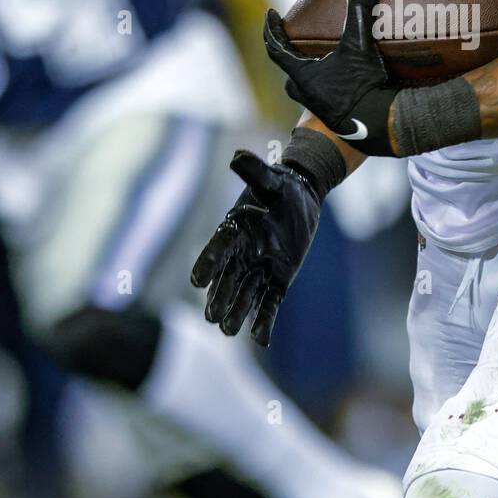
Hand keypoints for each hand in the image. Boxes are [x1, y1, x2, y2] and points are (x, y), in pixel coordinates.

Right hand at [191, 149, 320, 345]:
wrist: (301, 199)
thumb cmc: (281, 187)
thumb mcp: (272, 179)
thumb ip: (255, 172)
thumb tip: (237, 157)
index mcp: (235, 230)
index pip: (219, 248)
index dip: (208, 263)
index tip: (196, 280)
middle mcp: (243, 254)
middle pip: (229, 279)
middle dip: (221, 297)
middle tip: (213, 317)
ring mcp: (259, 269)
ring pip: (245, 294)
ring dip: (237, 312)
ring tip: (228, 330)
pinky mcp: (278, 280)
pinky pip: (269, 303)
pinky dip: (264, 321)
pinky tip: (260, 340)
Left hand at [263, 0, 398, 155]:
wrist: (376, 125)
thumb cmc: (361, 86)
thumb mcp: (360, 44)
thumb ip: (360, 7)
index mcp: (299, 73)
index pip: (274, 46)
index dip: (271, 27)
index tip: (271, 14)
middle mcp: (301, 90)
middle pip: (287, 66)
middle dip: (288, 49)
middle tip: (296, 35)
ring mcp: (314, 105)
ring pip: (302, 82)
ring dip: (306, 67)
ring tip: (319, 54)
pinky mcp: (329, 115)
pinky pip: (318, 93)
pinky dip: (323, 80)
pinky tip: (340, 76)